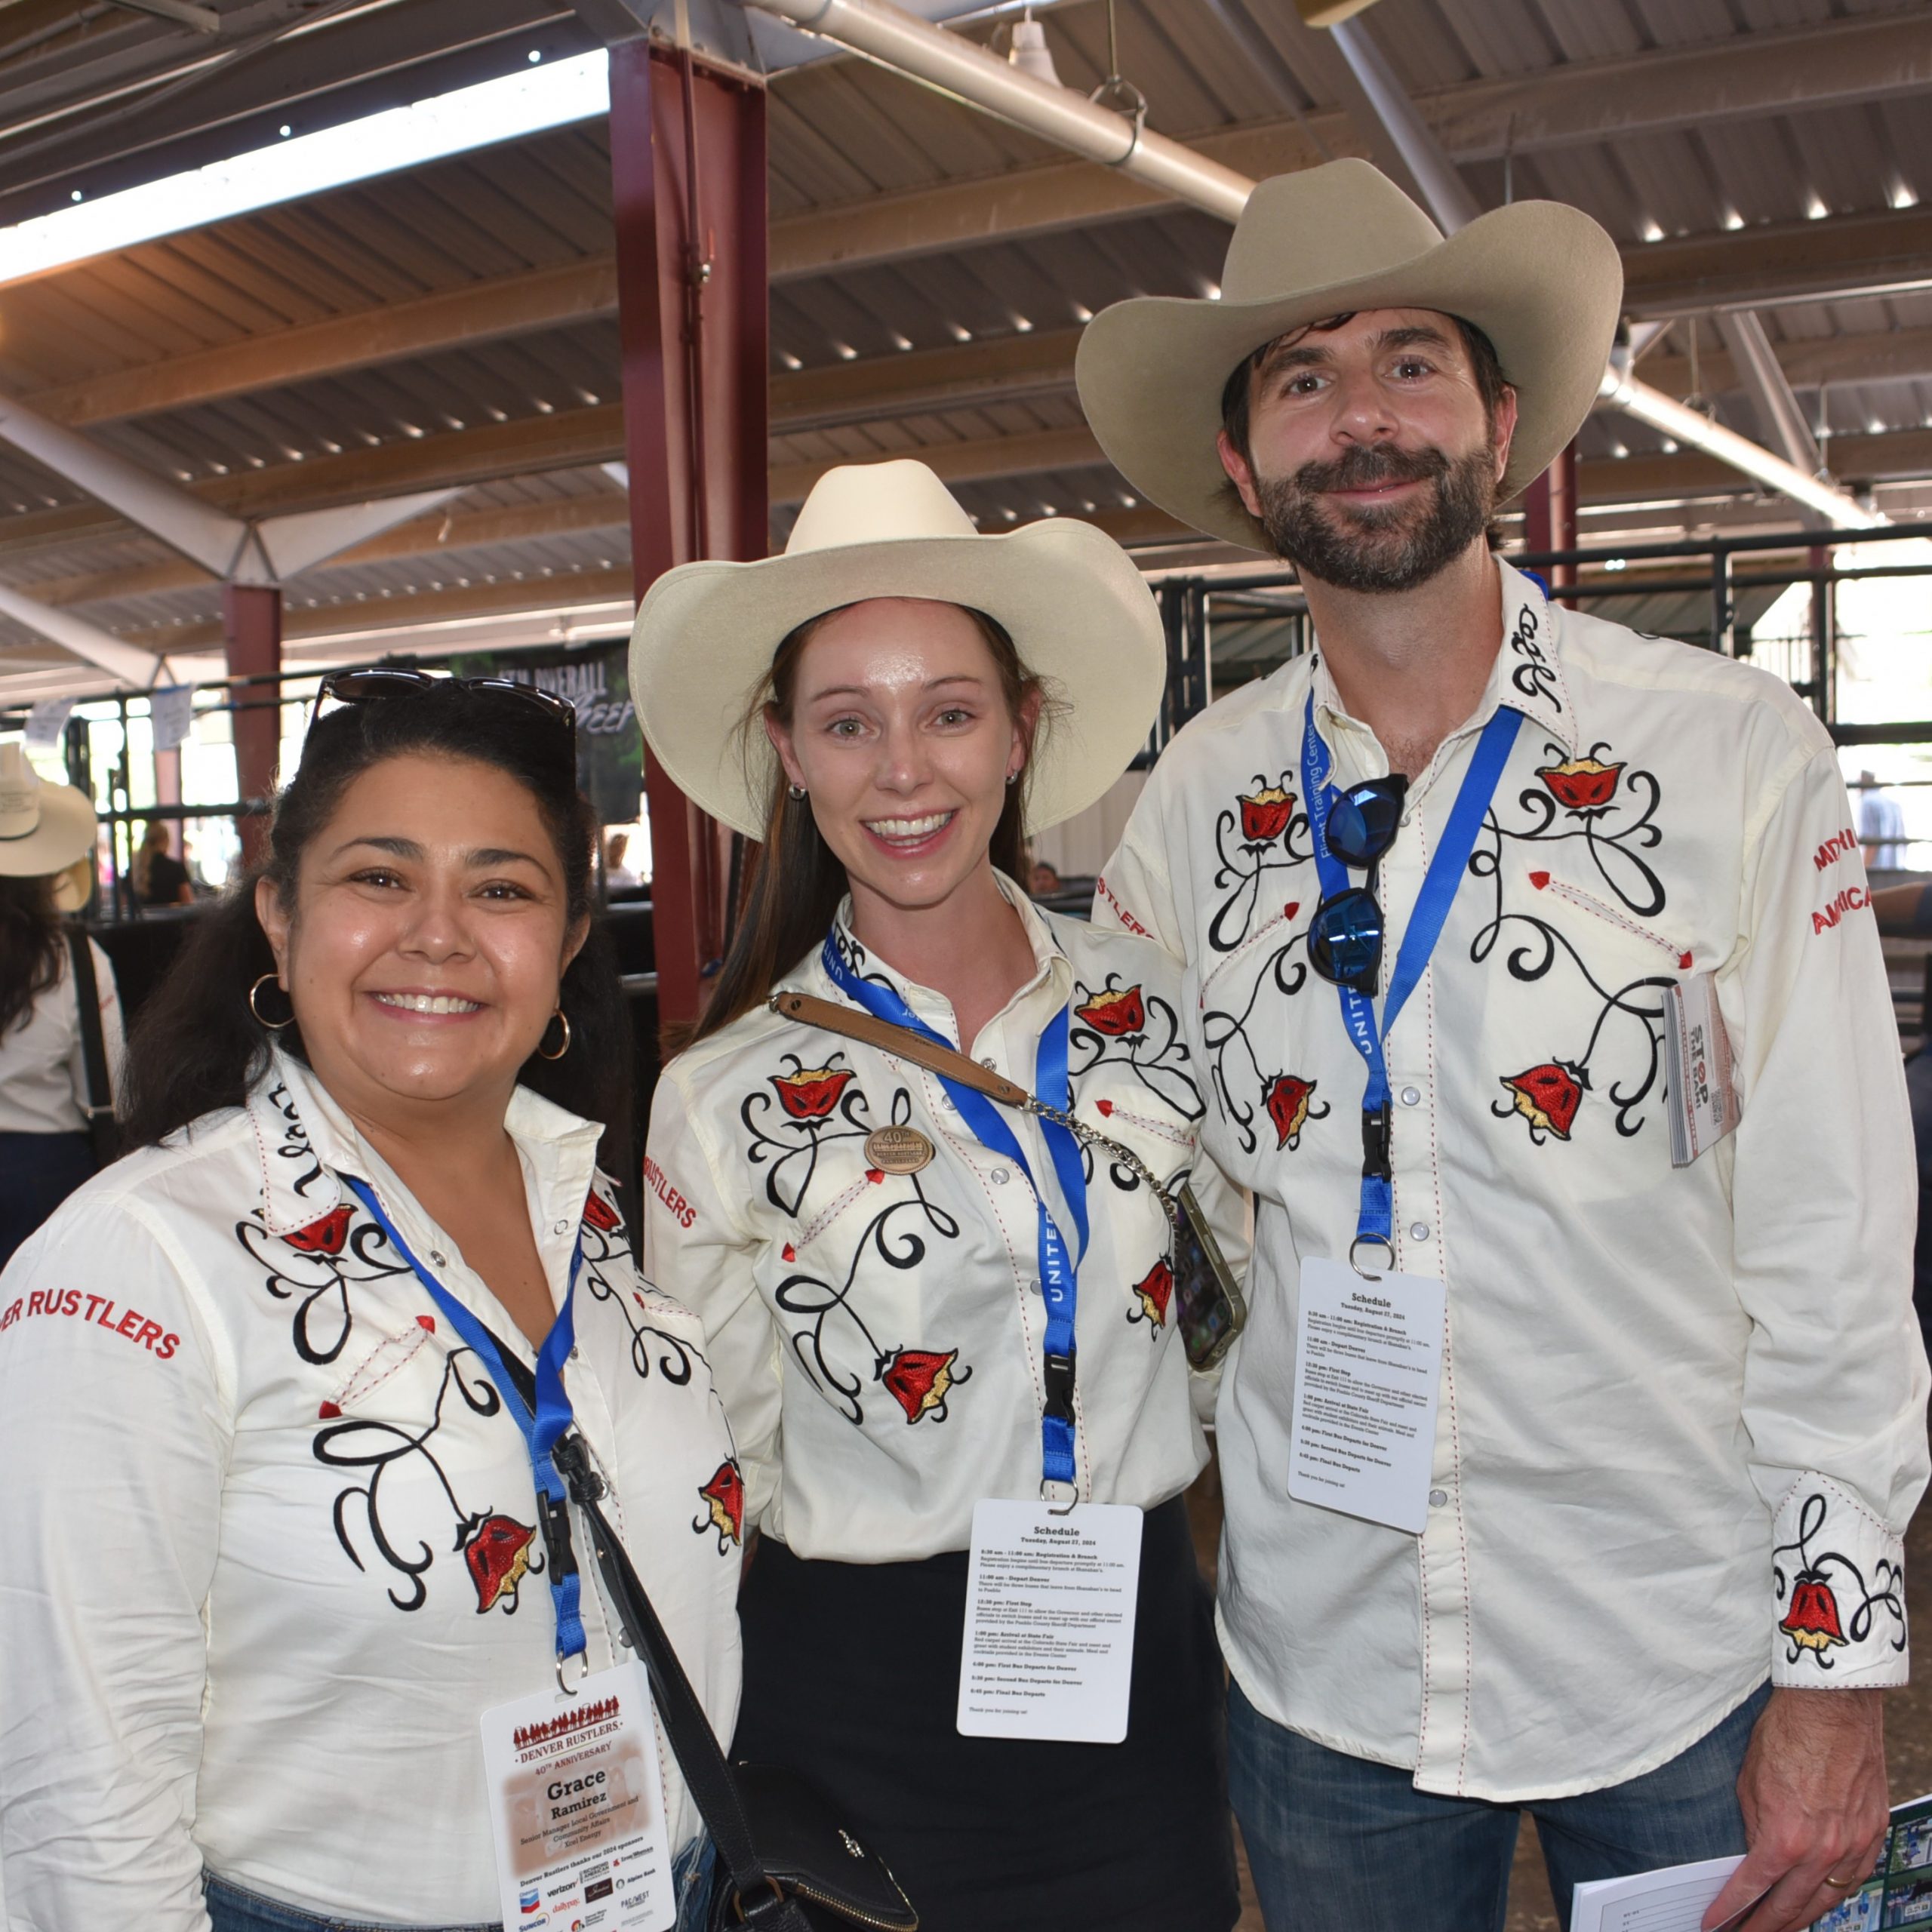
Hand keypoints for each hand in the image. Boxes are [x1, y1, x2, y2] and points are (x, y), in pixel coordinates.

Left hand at [1702, 1687, 1888, 1930]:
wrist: (1832, 1707)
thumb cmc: (1785, 1735)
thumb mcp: (1749, 1783)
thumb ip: (1753, 1826)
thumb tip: (1754, 1854)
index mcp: (1784, 1839)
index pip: (1752, 1889)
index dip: (1731, 1910)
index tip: (1714, 1924)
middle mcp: (1822, 1852)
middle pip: (1791, 1907)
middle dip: (1766, 1927)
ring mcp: (1852, 1846)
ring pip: (1827, 1900)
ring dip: (1801, 1918)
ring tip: (1781, 1927)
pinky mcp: (1873, 1833)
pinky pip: (1854, 1879)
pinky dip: (1836, 1894)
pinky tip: (1821, 1899)